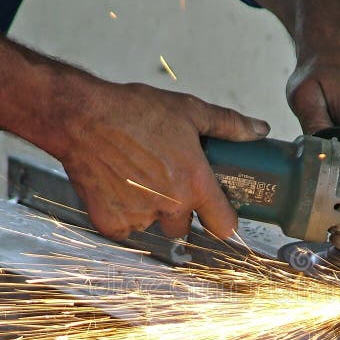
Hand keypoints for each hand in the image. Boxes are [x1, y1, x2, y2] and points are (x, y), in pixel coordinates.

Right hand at [56, 80, 268, 239]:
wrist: (80, 118)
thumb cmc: (133, 112)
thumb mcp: (188, 111)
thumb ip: (228, 125)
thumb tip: (259, 130)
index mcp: (194, 183)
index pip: (224, 226)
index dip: (223, 220)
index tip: (217, 213)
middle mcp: (170, 206)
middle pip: (185, 228)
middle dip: (179, 211)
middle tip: (166, 182)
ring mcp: (139, 217)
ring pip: (154, 226)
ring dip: (150, 211)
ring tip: (137, 178)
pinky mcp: (111, 224)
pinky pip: (126, 229)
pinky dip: (123, 214)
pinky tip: (117, 186)